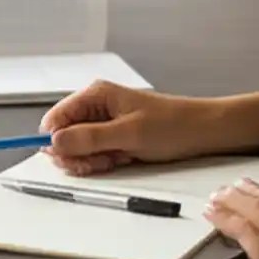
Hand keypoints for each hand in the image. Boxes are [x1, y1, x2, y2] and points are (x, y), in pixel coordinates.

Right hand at [39, 80, 212, 174]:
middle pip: (65, 135)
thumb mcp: (128, 134)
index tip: (68, 159)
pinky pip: (96, 152)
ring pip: (80, 147)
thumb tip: (54, 142)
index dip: (57, 140)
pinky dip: (104, 161)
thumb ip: (89, 138)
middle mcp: (96, 106)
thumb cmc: (171, 126)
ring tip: (115, 160)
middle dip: (76, 153)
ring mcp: (105, 122)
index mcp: (95, 95)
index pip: (56, 118)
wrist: (204, 132)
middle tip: (97, 163)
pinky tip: (121, 160)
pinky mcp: (114, 136)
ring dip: (91, 159)